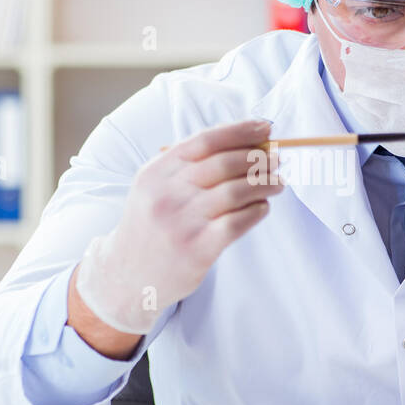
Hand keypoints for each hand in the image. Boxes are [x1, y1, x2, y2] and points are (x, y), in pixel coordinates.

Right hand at [74, 119, 282, 334]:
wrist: (127, 276)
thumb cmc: (150, 227)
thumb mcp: (153, 189)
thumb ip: (187, 167)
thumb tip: (241, 143)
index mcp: (155, 173)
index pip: (204, 141)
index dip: (239, 131)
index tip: (263, 128)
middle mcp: (166, 195)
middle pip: (224, 163)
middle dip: (257, 158)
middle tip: (276, 159)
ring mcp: (181, 223)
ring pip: (235, 191)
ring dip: (264, 183)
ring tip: (277, 182)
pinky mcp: (197, 249)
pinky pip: (237, 222)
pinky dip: (256, 211)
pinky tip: (262, 207)